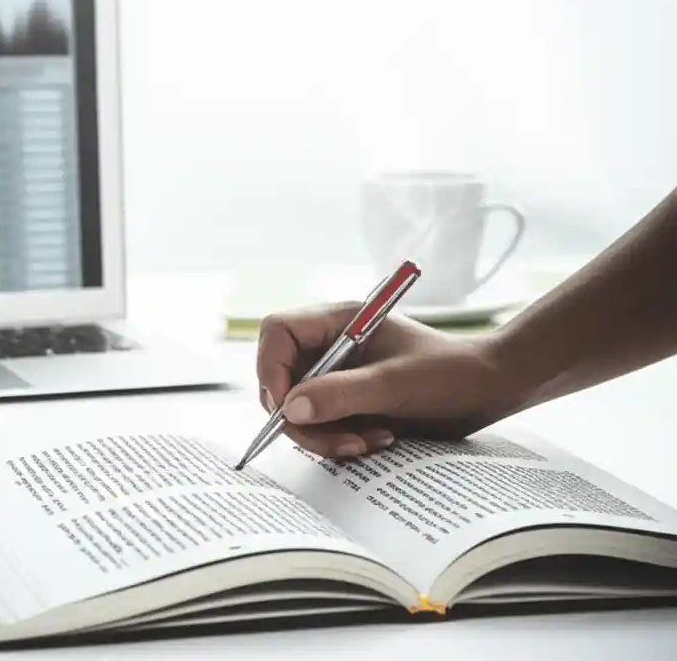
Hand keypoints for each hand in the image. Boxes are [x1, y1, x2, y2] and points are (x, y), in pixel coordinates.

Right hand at [256, 303, 514, 458]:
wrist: (491, 390)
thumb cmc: (452, 373)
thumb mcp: (395, 384)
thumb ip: (341, 394)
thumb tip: (290, 409)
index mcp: (337, 321)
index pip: (277, 333)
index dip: (272, 369)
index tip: (288, 407)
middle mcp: (330, 346)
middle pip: (281, 379)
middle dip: (303, 417)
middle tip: (338, 440)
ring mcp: (337, 375)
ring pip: (298, 410)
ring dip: (326, 435)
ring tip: (369, 440)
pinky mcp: (347, 402)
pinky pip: (321, 426)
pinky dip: (341, 441)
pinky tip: (377, 439)